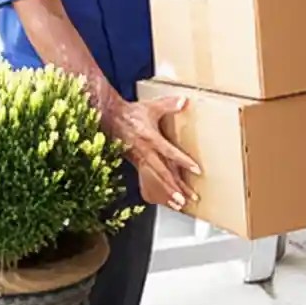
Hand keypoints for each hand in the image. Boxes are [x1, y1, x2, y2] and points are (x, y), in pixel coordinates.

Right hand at [105, 95, 200, 211]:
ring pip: (156, 179)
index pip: (169, 152)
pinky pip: (150, 179)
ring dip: (168, 192)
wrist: (109, 119)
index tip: (196, 169)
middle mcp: (145, 152)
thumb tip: (185, 100)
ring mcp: (140, 159)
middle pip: (162, 173)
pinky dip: (159, 190)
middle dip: (175, 186)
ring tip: (180, 204)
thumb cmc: (131, 113)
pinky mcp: (137, 164)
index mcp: (150, 138)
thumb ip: (169, 104)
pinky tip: (167, 199)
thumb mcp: (151, 106)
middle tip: (187, 198)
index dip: (183, 161)